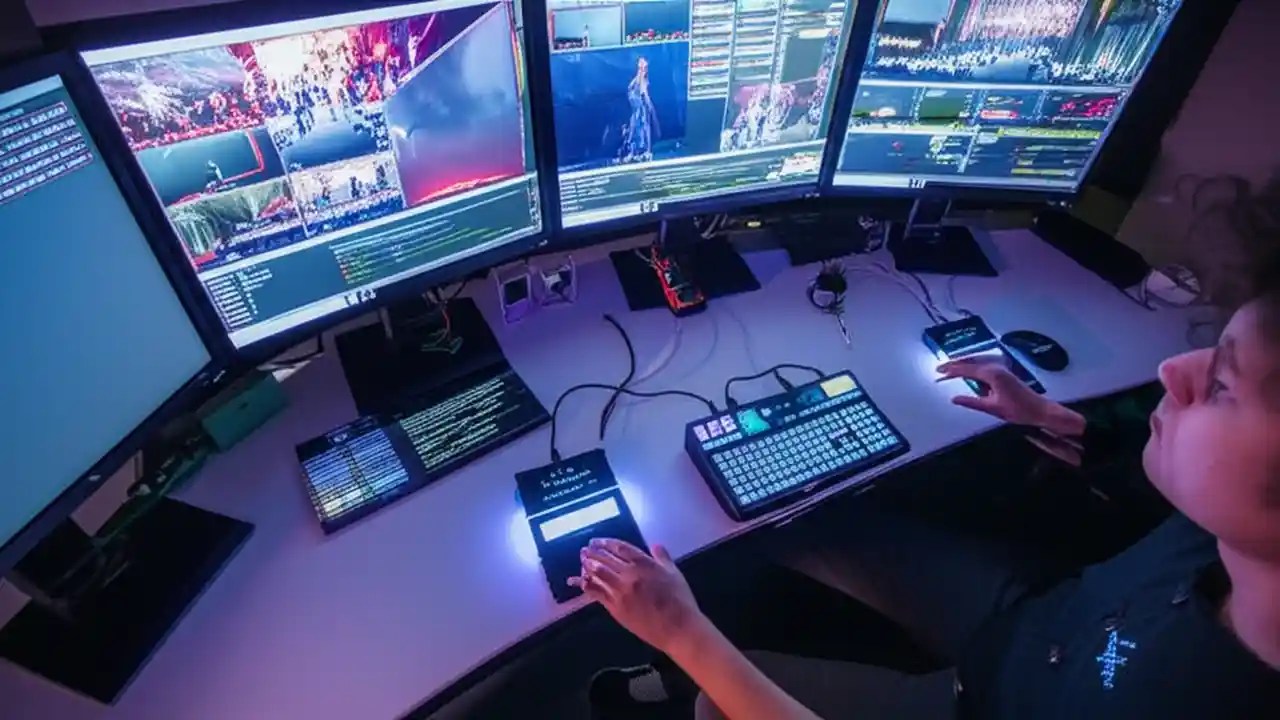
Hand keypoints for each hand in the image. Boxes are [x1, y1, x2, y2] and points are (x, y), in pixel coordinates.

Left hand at [570, 539, 707, 654]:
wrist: (677, 628)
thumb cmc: (680, 600)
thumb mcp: (674, 573)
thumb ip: (663, 558)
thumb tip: (655, 545)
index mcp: (644, 564)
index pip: (620, 548)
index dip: (606, 543)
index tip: (597, 541)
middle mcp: (629, 575)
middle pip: (606, 559)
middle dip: (593, 552)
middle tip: (585, 549)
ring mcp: (620, 592)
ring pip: (598, 574)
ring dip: (588, 565)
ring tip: (582, 560)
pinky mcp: (615, 607)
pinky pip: (596, 593)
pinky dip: (587, 584)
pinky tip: (582, 580)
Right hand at [937, 357, 1084, 436]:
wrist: (1040, 410)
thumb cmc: (1018, 410)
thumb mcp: (992, 408)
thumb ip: (971, 402)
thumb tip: (954, 399)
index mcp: (992, 374)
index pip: (966, 369)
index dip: (951, 370)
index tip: (938, 371)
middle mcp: (996, 368)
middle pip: (970, 363)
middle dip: (955, 365)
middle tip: (940, 369)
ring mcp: (1001, 369)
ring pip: (977, 363)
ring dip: (963, 366)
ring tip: (950, 370)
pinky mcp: (1004, 374)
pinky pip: (983, 367)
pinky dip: (973, 369)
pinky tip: (969, 374)